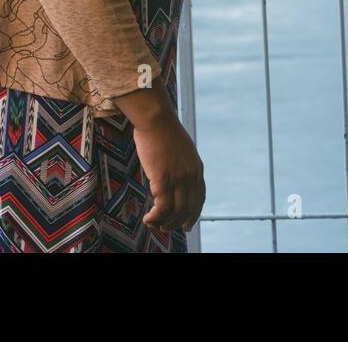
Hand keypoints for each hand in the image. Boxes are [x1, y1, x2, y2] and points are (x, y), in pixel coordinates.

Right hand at [133, 113, 204, 234]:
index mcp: (197, 168)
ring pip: (176, 212)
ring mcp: (178, 178)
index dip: (194, 214)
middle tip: (167, 229)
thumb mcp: (181, 148)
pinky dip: (155, 218)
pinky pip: (162, 208)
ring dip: (165, 223)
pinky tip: (147, 219)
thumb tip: (173, 174)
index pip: (200, 198)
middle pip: (189, 209)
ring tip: (155, 225)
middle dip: (179, 223)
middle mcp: (191, 176)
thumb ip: (181, 163)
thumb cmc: (163, 129)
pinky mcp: (163, 179)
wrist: (156, 118)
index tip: (187, 224)